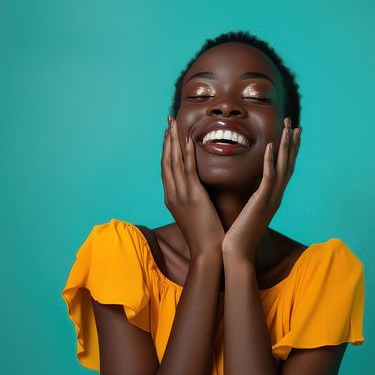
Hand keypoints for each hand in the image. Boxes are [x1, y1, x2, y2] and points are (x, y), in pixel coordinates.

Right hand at [161, 115, 225, 259]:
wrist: (207, 252)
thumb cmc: (205, 236)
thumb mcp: (195, 214)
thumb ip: (193, 200)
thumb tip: (197, 191)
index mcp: (172, 198)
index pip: (167, 168)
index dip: (166, 149)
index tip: (168, 134)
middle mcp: (172, 194)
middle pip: (166, 161)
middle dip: (166, 139)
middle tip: (168, 121)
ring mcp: (181, 194)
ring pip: (174, 162)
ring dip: (173, 140)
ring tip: (173, 123)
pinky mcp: (193, 196)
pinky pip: (188, 170)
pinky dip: (186, 154)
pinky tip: (187, 140)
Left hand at [222, 117, 300, 264]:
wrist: (237, 253)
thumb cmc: (238, 234)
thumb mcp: (248, 210)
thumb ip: (253, 198)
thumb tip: (250, 189)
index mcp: (272, 197)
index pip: (284, 169)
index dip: (289, 150)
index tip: (292, 133)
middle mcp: (276, 196)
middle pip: (289, 164)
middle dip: (292, 143)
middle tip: (295, 123)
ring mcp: (271, 199)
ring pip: (284, 167)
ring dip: (286, 146)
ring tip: (287, 127)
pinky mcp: (262, 202)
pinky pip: (269, 178)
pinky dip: (271, 161)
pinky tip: (271, 146)